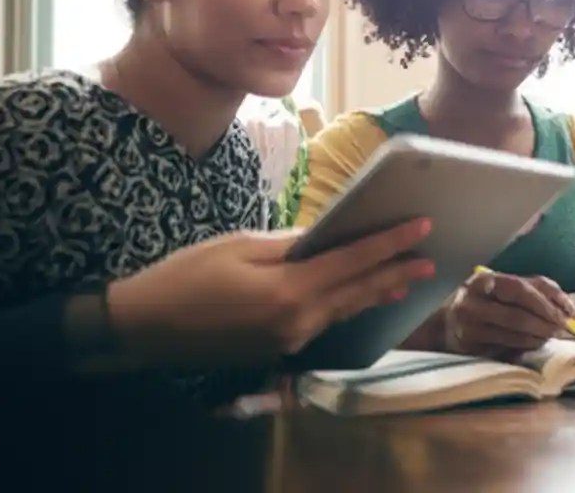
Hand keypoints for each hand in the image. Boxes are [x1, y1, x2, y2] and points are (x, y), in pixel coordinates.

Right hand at [106, 219, 435, 366]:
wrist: (145, 328)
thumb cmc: (186, 277)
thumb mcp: (240, 246)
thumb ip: (291, 246)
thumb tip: (328, 238)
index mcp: (289, 293)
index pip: (353, 261)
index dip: (390, 243)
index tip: (421, 227)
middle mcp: (297, 322)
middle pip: (358, 291)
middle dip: (396, 273)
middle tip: (430, 260)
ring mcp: (289, 340)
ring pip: (344, 310)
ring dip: (376, 292)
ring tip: (406, 280)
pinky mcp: (279, 348)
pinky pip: (324, 322)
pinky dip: (346, 306)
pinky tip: (361, 298)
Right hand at [443, 270, 574, 358]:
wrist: (447, 325)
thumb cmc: (488, 302)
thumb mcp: (507, 288)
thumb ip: (538, 290)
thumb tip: (570, 309)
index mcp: (483, 280)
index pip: (519, 288)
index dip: (547, 301)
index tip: (568, 313)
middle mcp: (471, 302)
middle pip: (516, 314)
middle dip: (545, 323)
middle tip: (564, 329)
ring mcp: (468, 327)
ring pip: (512, 334)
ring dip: (538, 337)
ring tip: (552, 336)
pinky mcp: (470, 348)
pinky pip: (505, 349)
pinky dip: (525, 347)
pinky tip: (535, 344)